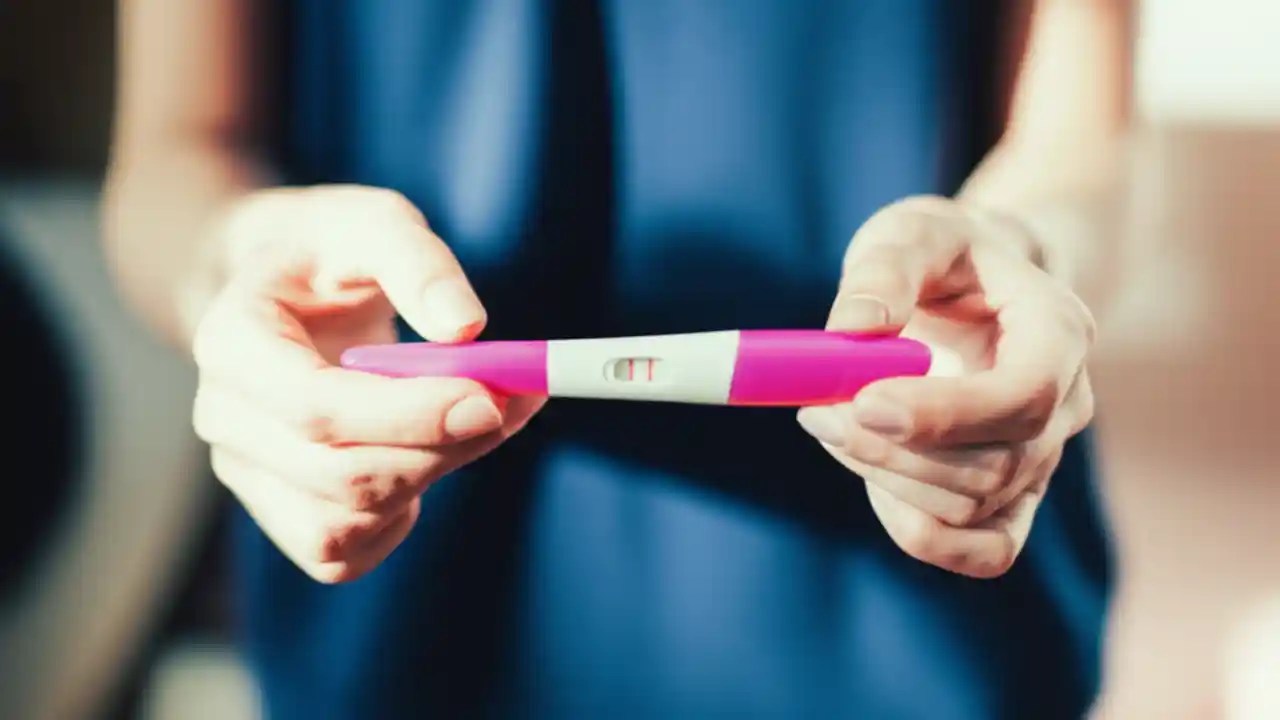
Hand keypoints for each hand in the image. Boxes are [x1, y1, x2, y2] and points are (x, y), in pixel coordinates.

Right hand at [191, 186, 541, 582]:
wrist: (283, 290)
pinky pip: (344, 555)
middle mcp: (225, 418)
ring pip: (343, 527)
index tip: (490, 395)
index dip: (408, 414)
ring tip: (479, 416)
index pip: (316, 408)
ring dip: (433, 478)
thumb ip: (420, 263)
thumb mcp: (374, 221)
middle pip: (338, 476)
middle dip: (442, 448)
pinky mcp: (281, 511)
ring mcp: (247, 473)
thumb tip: (467, 327)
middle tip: (513, 400)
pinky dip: (401, 517)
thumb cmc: (330, 252)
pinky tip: (425, 455)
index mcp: (232, 341)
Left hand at [797, 196, 1095, 577]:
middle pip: (995, 465)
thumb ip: (883, 272)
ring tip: (828, 420)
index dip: (943, 414)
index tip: (860, 402)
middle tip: (817, 411)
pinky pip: (980, 551)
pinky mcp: (1011, 499)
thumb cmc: (941, 256)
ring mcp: (1043, 458)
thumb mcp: (911, 234)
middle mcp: (1066, 405)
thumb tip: (851, 330)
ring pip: (972, 508)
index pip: (1025, 396)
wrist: (972, 286)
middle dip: (892, 450)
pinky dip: (914, 528)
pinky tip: (870, 473)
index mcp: (1057, 332)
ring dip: (885, 478)